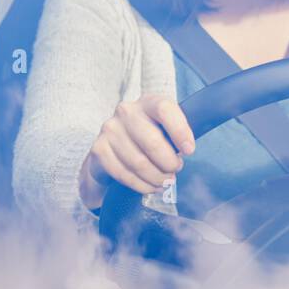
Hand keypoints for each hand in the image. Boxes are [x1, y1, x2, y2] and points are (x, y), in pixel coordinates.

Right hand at [79, 95, 196, 209]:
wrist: (116, 143)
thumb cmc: (151, 134)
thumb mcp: (167, 127)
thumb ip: (178, 134)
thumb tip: (186, 150)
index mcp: (149, 102)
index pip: (165, 110)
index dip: (180, 131)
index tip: (189, 150)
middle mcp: (126, 112)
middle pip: (152, 142)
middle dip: (169, 163)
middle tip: (175, 169)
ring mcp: (110, 130)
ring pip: (139, 163)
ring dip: (157, 177)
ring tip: (165, 181)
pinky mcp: (99, 149)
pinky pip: (124, 174)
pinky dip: (142, 185)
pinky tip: (151, 186)